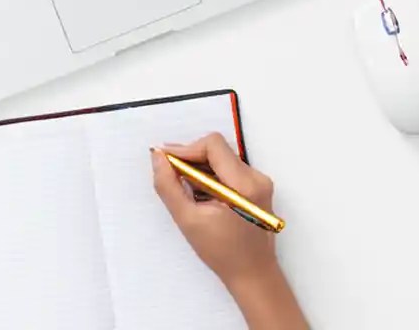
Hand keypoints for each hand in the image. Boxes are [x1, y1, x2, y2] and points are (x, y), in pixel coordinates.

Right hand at [152, 134, 307, 329]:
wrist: (252, 273)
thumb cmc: (221, 252)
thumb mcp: (188, 220)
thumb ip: (169, 187)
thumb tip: (158, 158)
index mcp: (244, 184)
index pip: (213, 145)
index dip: (186, 149)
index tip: (166, 161)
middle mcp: (257, 177)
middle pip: (219, 150)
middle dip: (192, 159)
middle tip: (170, 174)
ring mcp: (260, 182)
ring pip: (223, 160)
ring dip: (201, 169)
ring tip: (186, 190)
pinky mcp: (258, 188)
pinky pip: (230, 171)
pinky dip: (212, 177)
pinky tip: (201, 196)